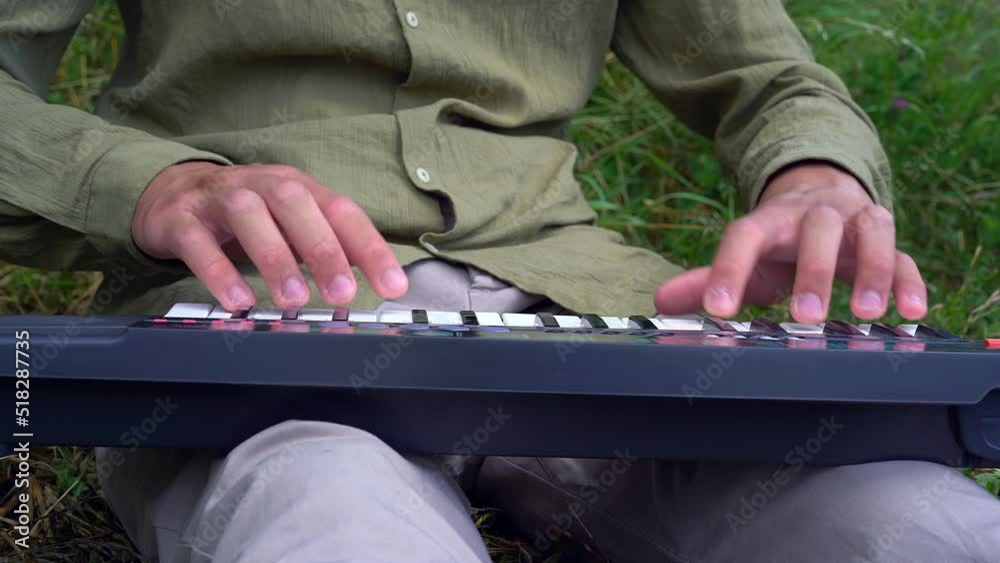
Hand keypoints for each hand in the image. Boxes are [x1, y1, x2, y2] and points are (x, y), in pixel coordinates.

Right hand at [132, 162, 407, 309]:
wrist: (173, 194)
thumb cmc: (249, 216)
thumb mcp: (292, 225)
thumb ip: (328, 248)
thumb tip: (372, 285)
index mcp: (298, 187)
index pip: (342, 212)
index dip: (370, 247)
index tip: (393, 286)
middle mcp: (262, 185)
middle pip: (296, 205)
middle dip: (323, 249)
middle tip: (343, 293)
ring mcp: (219, 199)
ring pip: (249, 216)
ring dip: (275, 258)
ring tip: (294, 301)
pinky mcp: (181, 219)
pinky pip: (198, 242)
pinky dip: (218, 272)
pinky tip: (238, 301)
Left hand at [654, 163, 926, 322]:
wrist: (823, 195)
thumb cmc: (779, 241)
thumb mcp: (746, 257)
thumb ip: (708, 278)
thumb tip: (661, 303)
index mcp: (769, 220)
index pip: (743, 237)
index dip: (728, 272)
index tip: (717, 312)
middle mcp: (813, 214)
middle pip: (815, 229)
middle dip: (812, 271)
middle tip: (805, 316)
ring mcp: (854, 221)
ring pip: (869, 232)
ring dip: (869, 271)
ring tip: (864, 314)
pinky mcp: (887, 239)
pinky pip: (904, 255)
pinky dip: (909, 281)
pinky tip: (909, 311)